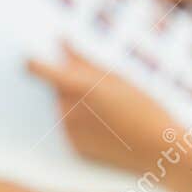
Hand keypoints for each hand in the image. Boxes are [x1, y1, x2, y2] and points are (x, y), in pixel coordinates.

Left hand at [28, 43, 185, 177]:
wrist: (159, 150)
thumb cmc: (144, 107)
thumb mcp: (117, 77)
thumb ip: (83, 60)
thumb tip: (61, 41)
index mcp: (78, 87)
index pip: (37, 69)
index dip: (33, 61)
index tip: (33, 56)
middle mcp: (68, 110)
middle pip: (57, 89)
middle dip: (71, 85)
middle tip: (102, 91)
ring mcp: (69, 132)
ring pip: (64, 108)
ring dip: (78, 104)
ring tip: (111, 111)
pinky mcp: (75, 149)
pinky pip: (71, 129)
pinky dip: (83, 125)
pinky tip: (109, 128)